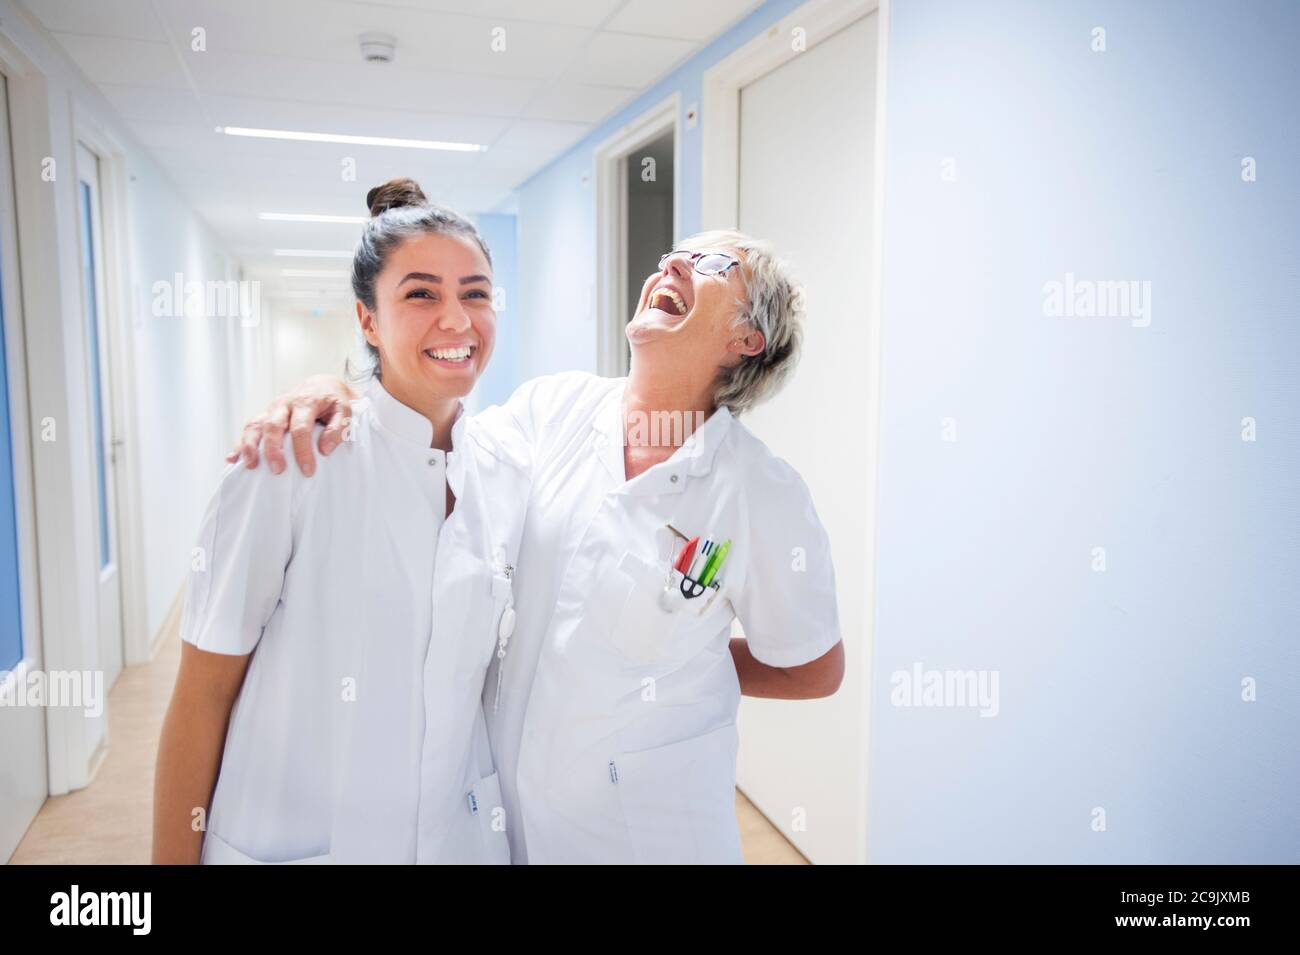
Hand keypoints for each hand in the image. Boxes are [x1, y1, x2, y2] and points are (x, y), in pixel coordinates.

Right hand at [225, 375, 355, 475]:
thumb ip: (338, 429)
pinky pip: (249, 429)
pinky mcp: (265, 416)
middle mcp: (285, 404)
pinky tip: (232, 459)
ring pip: (255, 425)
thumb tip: (325, 449)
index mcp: (306, 402)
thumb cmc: (333, 402)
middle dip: (273, 449)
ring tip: (251, 466)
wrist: (321, 386)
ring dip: (250, 446)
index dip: (303, 450)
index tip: (308, 470)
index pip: (301, 427)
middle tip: (278, 470)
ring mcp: (272, 410)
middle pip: (273, 425)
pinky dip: (239, 444)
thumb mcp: (345, 411)